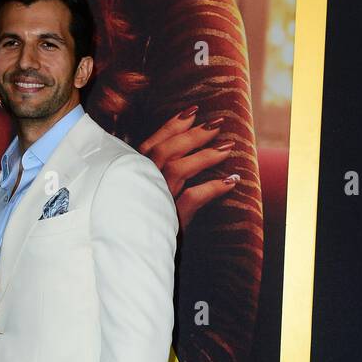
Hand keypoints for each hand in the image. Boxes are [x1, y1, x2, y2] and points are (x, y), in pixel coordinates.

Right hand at [138, 107, 238, 230]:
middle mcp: (142, 183)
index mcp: (132, 174)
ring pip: (179, 169)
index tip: (192, 112)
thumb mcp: (137, 191)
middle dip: (193, 135)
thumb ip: (147, 172)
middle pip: (167, 151)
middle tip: (216, 125)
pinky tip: (231, 181)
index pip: (152, 144)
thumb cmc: (135, 219)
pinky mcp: (170, 217)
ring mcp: (156, 199)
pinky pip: (194, 198)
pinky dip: (214, 188)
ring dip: (205, 156)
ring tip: (227, 148)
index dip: (172, 126)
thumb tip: (172, 152)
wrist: (129, 249)